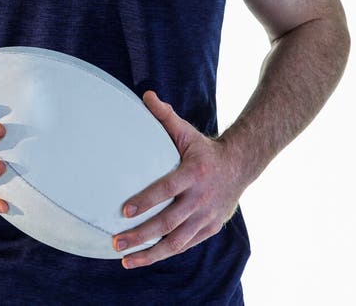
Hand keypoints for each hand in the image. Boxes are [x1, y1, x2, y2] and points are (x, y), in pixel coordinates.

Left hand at [113, 91, 243, 268]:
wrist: (239, 167)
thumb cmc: (204, 149)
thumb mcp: (187, 131)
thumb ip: (165, 116)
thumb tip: (146, 95)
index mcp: (193, 173)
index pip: (167, 188)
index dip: (147, 200)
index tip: (125, 211)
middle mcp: (200, 199)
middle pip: (168, 222)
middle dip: (141, 234)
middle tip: (116, 241)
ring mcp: (206, 217)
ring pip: (176, 241)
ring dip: (150, 253)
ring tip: (125, 259)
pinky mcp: (209, 229)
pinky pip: (185, 245)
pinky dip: (165, 253)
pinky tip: (145, 258)